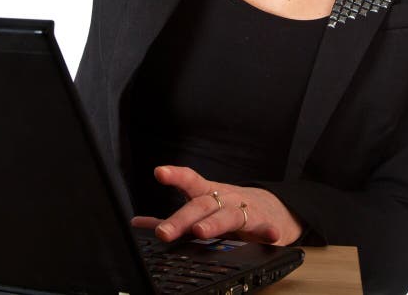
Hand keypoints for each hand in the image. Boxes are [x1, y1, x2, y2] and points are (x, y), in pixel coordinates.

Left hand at [130, 165, 302, 245]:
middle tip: (163, 232)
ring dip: (214, 223)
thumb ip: (171, 218)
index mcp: (206, 194)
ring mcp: (244, 209)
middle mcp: (223, 198)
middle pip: (201, 205)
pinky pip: (265, 228)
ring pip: (227, 215)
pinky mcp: (263, 224)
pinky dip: (268, 231)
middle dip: (181, 219)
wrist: (270, 208)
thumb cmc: (228, 208)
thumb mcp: (200, 209)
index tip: (159, 172)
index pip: (188, 180)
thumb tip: (137, 223)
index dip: (174, 175)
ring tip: (201, 232)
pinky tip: (269, 235)